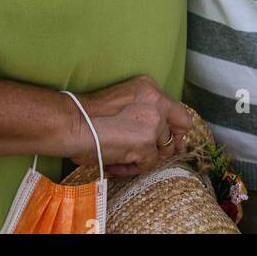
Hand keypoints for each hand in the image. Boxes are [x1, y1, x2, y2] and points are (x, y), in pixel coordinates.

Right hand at [63, 75, 194, 177]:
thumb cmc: (89, 115)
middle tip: (158, 153)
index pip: (177, 109)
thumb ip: (144, 110)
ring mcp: (154, 122)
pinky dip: (133, 168)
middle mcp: (156, 100)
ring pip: (164, 149)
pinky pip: (148, 164)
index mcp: (149, 86)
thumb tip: (161, 135)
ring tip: (124, 157)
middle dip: (171, 142)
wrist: (74, 123)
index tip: (170, 139)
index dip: (174, 127)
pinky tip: (116, 163)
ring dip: (146, 157)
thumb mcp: (123, 100)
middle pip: (182, 126)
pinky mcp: (147, 143)